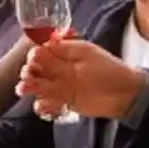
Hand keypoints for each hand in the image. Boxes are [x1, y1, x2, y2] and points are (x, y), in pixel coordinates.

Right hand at [16, 40, 146, 118]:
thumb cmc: (107, 69)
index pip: (40, 52)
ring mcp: (59, 87)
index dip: (35, 55)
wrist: (123, 93)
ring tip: (25, 89)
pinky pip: (44, 105)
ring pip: (35, 87)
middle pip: (34, 69)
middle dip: (28, 71)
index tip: (35, 57)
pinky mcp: (62, 103)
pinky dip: (42, 106)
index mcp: (63, 54)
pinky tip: (47, 106)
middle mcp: (58, 70)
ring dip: (28, 87)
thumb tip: (46, 41)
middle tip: (30, 74)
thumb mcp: (86, 53)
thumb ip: (65, 48)